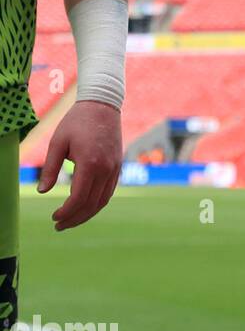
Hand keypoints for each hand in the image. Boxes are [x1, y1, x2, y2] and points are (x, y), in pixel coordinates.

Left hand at [37, 99, 121, 230]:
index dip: (65, 212)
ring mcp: (114, 168)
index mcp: (90, 163)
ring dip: (86, 215)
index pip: (78, 198)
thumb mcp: (58, 142)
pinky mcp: (118, 165)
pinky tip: (85, 206)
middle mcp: (106, 168)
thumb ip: (50, 168)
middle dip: (74, 219)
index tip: (54, 217)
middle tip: (59, 226)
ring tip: (71, 220)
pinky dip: (97, 204)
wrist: (102, 104)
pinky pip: (109, 191)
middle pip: (91, 204)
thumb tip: (42, 192)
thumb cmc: (77, 122)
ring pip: (102, 201)